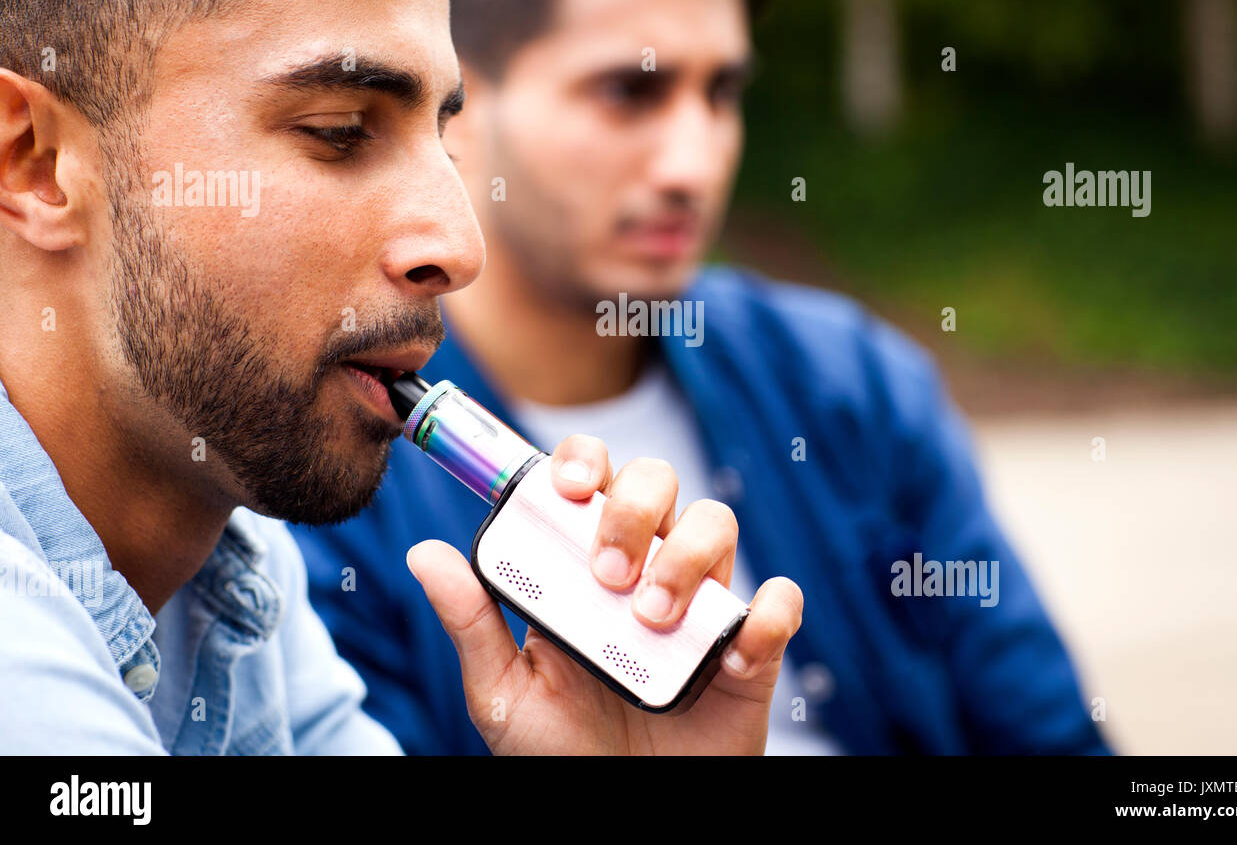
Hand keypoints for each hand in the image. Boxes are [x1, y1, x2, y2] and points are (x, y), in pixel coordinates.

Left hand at [406, 434, 803, 753]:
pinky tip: (732, 651)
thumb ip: (472, 623)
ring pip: (717, 523)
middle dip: (633, 511)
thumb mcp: (503, 692)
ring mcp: (700, 605)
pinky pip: (780, 603)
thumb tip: (422, 553)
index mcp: (583, 564)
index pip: (592, 476)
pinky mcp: (750, 650)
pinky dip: (768, 613)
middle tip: (606, 577)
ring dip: (687, 559)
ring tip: (650, 622)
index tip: (568, 489)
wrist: (624, 813)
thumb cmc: (560, 752)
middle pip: (658, 481)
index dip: (585, 460)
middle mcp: (646, 568)